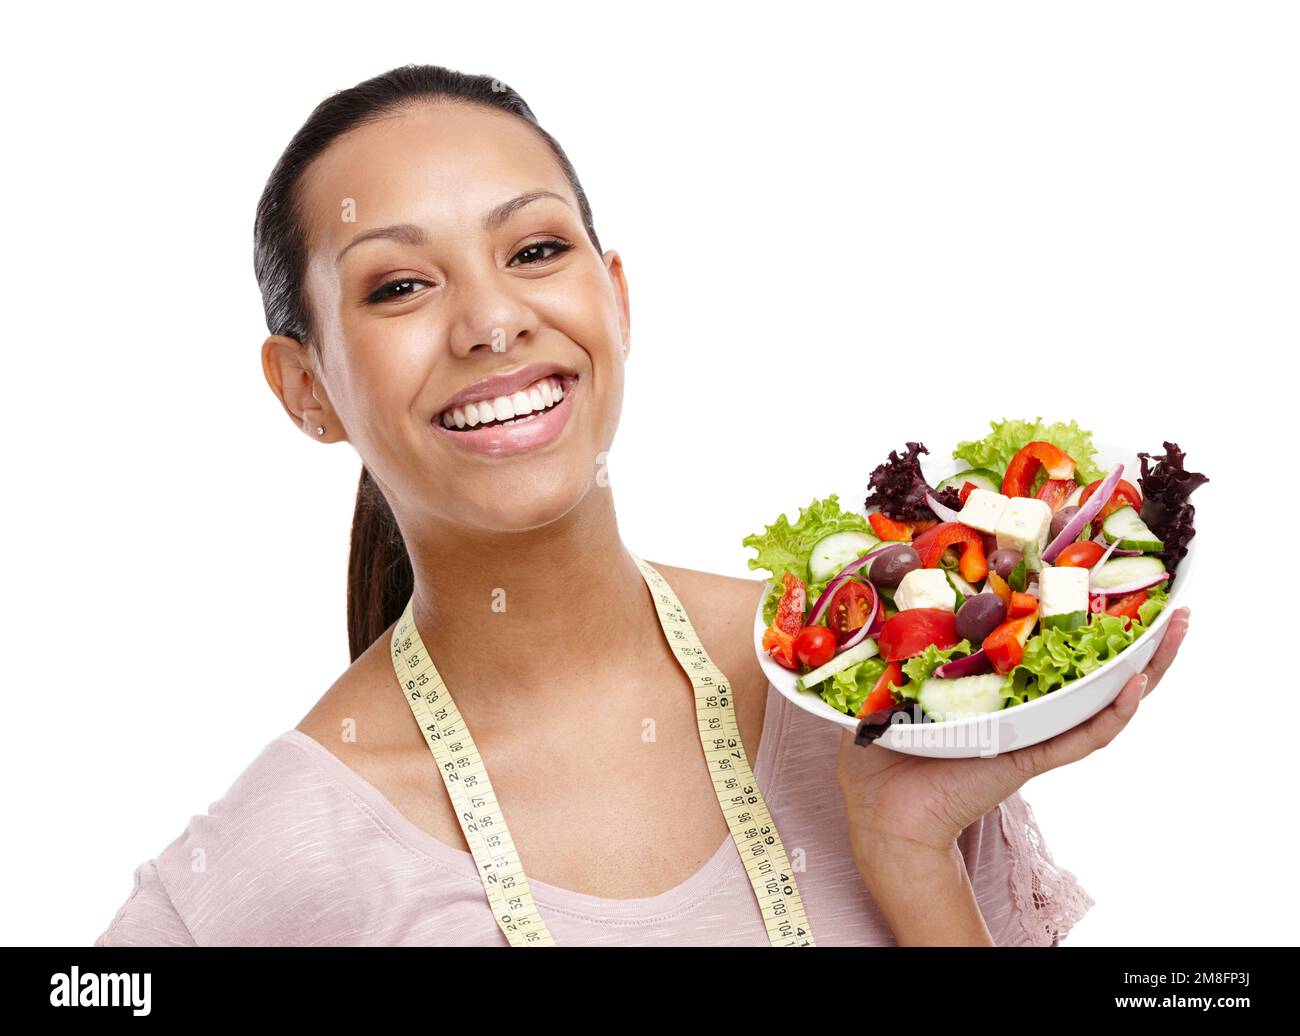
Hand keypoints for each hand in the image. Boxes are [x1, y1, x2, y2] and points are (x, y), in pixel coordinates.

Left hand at [836, 606, 1191, 873]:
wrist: (884, 819)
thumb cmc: (880, 762)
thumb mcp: (880, 691)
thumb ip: (883, 653)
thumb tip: (874, 608)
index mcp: (990, 686)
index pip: (1038, 642)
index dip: (1069, 610)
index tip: (1093, 569)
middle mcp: (1020, 705)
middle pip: (1086, 666)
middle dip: (1128, 633)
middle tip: (1163, 597)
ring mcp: (1031, 732)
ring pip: (1101, 698)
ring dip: (1144, 666)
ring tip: (1176, 627)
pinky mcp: (1030, 758)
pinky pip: (1082, 737)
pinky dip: (1111, 713)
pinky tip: (1134, 685)